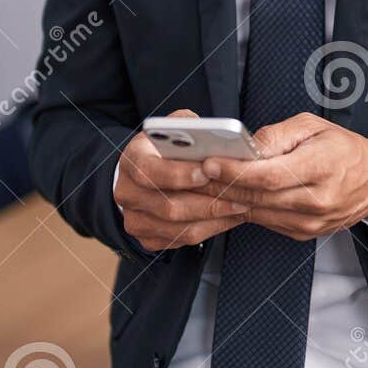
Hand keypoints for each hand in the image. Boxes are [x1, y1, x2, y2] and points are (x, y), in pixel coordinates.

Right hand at [114, 109, 248, 251]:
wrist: (145, 174)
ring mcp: (135, 219)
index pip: (149, 171)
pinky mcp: (146, 238)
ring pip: (179, 228)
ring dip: (214, 219)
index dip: (178, 174)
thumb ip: (188, 127)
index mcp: (132, 160)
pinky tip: (228, 217)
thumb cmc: (165, 148)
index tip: (207, 171)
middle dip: (209, 202)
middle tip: (239, 195)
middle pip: (168, 206)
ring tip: (240, 207)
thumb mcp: (173, 128)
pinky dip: (210, 230)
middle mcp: (127, 192)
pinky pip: (182, 240)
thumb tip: (211, 135)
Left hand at [199, 112, 367, 240]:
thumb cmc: (344, 150)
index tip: (209, 163)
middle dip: (220, 185)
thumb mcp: (314, 127)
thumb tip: (244, 147)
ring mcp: (308, 222)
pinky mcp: (301, 233)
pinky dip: (243, 208)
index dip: (235, 172)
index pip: (269, 176)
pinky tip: (227, 196)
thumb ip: (277, 136)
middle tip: (191, 172)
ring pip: (256, 212)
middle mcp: (315, 201)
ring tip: (201, 183)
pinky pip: (264, 221)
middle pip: (257, 197)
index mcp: (321, 169)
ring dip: (226, 199)